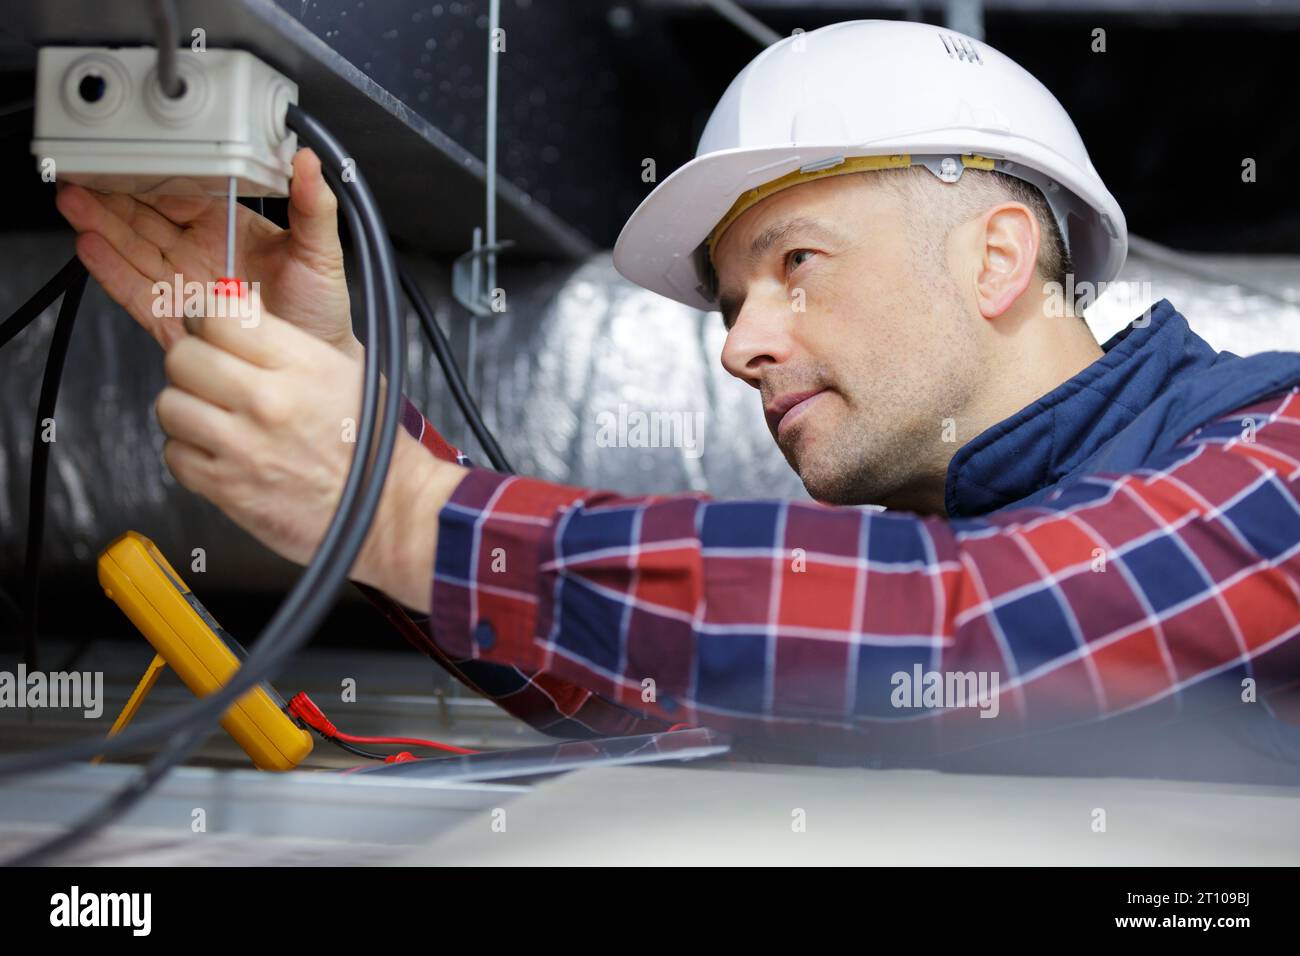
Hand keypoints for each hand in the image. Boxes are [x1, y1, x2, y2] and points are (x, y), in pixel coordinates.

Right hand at [55, 149, 360, 357]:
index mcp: (230, 228)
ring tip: (75, 203)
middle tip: (83, 174)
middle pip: (147, 218)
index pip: (183, 194)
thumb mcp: (321, 253)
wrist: (310, 372)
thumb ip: (313, 206)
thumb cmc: (319, 311)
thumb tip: (308, 160)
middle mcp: (200, 252)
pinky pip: (136, 292)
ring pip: (134, 249)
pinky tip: (91, 247)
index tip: (130, 158)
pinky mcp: (172, 319)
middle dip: (113, 196)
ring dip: (103, 226)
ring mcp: (183, 284)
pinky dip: (112, 271)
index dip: (155, 177)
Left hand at [154, 290, 464, 610]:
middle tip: (211, 377)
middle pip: (182, 357)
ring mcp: (244, 447)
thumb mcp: (342, 372)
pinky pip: (175, 455)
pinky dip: (190, 455)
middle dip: (193, 365)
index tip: (208, 330)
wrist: (390, 510)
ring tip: (216, 420)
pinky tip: (220, 454)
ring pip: (169, 405)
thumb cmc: (370, 445)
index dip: (205, 319)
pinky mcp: (228, 489)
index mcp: (302, 364)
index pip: (217, 316)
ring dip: (187, 411)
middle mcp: (269, 401)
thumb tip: (233, 312)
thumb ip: (285, 341)